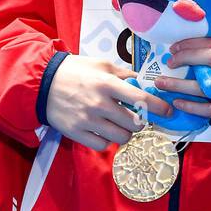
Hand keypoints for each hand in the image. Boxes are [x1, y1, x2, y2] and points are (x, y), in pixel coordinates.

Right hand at [44, 55, 171, 151]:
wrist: (42, 84)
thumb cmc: (74, 71)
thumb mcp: (101, 64)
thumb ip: (123, 74)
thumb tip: (143, 82)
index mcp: (107, 84)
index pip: (141, 99)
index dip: (160, 107)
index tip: (168, 112)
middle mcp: (99, 104)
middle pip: (134, 123)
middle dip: (140, 122)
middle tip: (137, 118)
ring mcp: (88, 121)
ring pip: (121, 137)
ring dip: (126, 133)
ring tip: (121, 126)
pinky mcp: (76, 133)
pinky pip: (102, 146)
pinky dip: (107, 141)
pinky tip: (104, 132)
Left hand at [155, 39, 210, 134]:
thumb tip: (182, 51)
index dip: (190, 44)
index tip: (174, 49)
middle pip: (209, 58)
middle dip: (185, 57)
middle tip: (169, 63)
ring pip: (202, 86)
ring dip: (177, 84)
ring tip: (161, 83)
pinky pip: (206, 108)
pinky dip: (189, 105)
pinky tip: (176, 102)